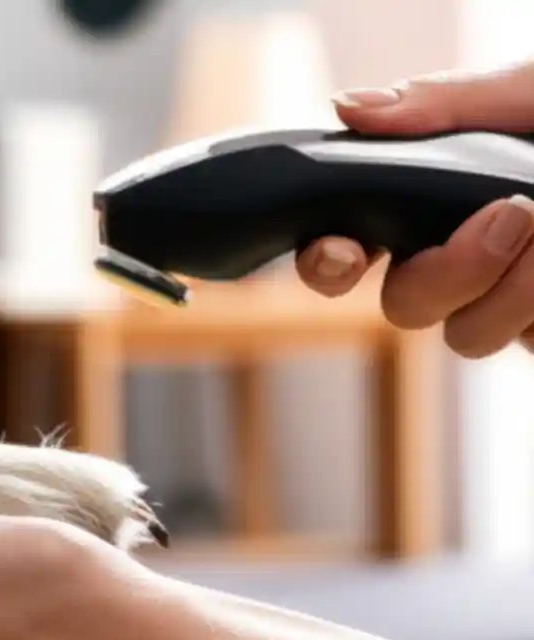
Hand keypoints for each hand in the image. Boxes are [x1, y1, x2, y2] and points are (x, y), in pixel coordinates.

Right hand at [298, 64, 533, 357]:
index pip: (346, 249)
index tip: (348, 249)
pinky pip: (532, 346)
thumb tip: (347, 107)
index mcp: (430, 201)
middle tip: (516, 215)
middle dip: (452, 269)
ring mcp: (509, 300)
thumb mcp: (526, 93)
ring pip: (469, 336)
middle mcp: (458, 258)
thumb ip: (440, 103)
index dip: (327, 262)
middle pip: (404, 305)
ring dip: (517, 293)